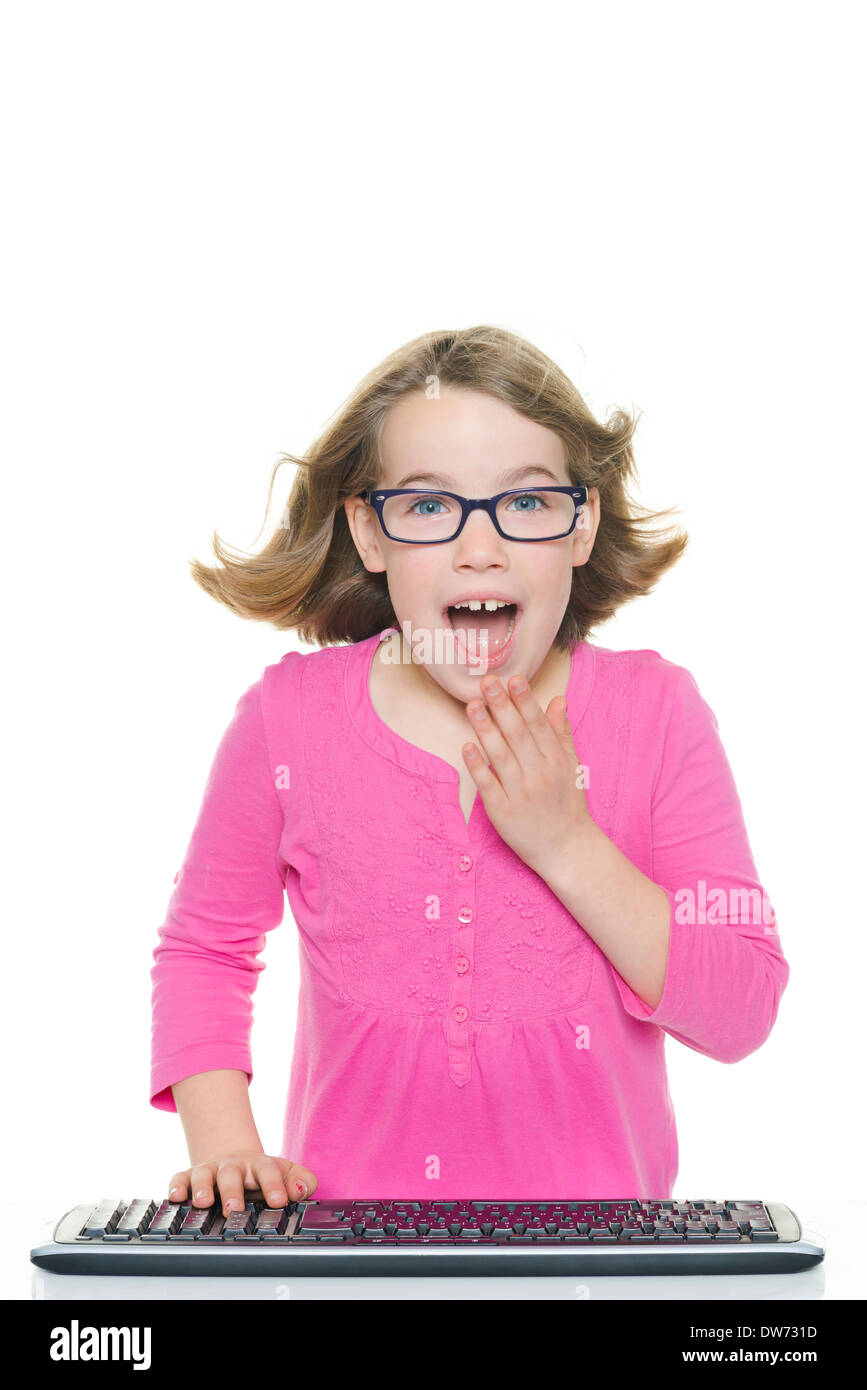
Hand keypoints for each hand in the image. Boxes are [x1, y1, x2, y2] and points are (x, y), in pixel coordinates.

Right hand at [167, 1150, 317, 1213]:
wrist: (235, 1159)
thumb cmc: (263, 1174)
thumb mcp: (288, 1174)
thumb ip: (302, 1181)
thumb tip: (299, 1190)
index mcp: (259, 1165)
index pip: (268, 1171)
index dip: (274, 1185)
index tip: (279, 1201)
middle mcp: (234, 1166)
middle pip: (232, 1174)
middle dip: (232, 1192)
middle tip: (234, 1209)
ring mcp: (211, 1170)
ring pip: (204, 1174)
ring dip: (202, 1187)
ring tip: (203, 1203)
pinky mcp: (190, 1177)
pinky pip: (180, 1177)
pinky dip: (176, 1186)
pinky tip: (175, 1197)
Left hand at [462, 672, 593, 874]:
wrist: (567, 849)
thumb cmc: (567, 804)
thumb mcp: (572, 767)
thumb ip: (561, 732)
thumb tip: (557, 699)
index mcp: (556, 761)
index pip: (538, 725)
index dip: (525, 701)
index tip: (513, 678)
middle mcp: (540, 774)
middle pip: (517, 735)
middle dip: (502, 707)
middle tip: (487, 681)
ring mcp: (521, 794)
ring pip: (501, 756)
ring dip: (485, 729)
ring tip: (472, 705)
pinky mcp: (503, 812)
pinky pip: (488, 785)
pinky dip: (478, 766)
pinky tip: (466, 746)